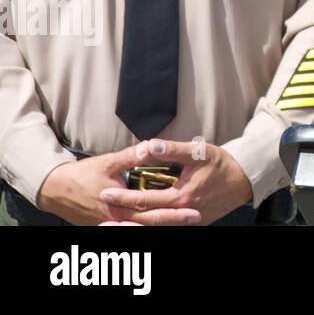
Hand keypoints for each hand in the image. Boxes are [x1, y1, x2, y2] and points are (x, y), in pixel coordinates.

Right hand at [35, 144, 200, 225]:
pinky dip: (143, 228)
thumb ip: (132, 156)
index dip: (173, 212)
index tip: (192, 210)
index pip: (151, 211)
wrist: (54, 189)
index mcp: (118, 206)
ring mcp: (109, 226)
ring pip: (139, 230)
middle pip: (149, 225)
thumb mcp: (108, 162)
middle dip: (173, 222)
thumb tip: (152, 146)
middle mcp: (115, 220)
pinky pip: (127, 230)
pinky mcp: (104, 226)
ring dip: (161, 226)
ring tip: (182, 222)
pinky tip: (157, 224)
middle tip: (195, 218)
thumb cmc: (81, 175)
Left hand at [96, 139, 252, 226]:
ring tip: (112, 221)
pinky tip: (137, 223)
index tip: (104, 192)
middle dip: (121, 214)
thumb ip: (172, 150)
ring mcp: (187, 223)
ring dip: (132, 225)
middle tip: (101, 208)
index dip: (123, 196)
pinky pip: (165, 228)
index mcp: (180, 197)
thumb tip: (149, 145)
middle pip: (144, 219)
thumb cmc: (221, 165)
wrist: (244, 181)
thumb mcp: (198, 152)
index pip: (144, 199)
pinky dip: (149, 226)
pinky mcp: (192, 225)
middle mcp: (181, 215)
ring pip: (153, 227)